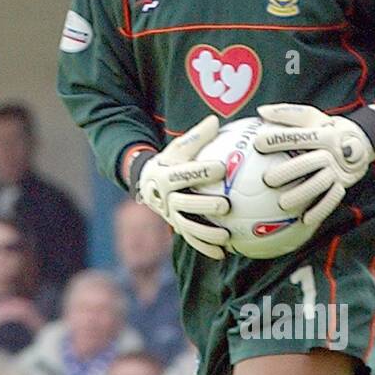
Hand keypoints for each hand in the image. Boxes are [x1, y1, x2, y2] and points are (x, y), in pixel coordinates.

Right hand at [134, 115, 229, 259]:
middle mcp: (166, 198)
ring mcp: (170, 215)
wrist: (148, 183)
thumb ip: (197, 137)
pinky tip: (223, 254)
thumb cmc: (172, 162)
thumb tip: (215, 120)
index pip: (186, 173)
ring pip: (188, 226)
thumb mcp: (179, 148)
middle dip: (205, 205)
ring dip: (206, 233)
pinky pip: (191, 240)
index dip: (203, 171)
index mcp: (167, 175)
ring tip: (226, 236)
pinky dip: (205, 248)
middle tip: (226, 205)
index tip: (223, 168)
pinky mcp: (176, 228)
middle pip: (185, 203)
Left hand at [254, 104, 374, 225]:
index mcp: (324, 133)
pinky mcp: (344, 184)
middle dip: (289, 171)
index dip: (279, 139)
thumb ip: (287, 113)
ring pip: (321, 183)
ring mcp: (339, 170)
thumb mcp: (312, 116)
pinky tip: (305, 220)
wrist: (362, 140)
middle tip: (267, 180)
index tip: (257, 143)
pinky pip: (332, 200)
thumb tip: (260, 111)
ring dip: (302, 193)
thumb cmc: (327, 128)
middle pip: (311, 162)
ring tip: (282, 203)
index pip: (300, 136)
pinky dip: (320, 210)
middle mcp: (333, 152)